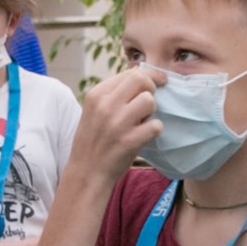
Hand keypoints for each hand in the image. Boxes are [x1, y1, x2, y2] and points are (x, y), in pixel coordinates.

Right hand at [69, 68, 160, 183]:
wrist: (86, 172)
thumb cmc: (94, 140)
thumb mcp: (94, 110)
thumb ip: (114, 94)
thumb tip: (143, 77)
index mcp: (96, 94)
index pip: (131, 73)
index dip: (150, 76)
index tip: (160, 81)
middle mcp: (105, 105)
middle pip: (142, 80)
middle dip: (152, 88)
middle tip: (148, 103)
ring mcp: (117, 124)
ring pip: (149, 101)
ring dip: (151, 112)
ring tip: (141, 122)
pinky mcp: (128, 142)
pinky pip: (155, 126)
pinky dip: (154, 130)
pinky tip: (144, 136)